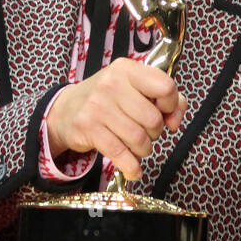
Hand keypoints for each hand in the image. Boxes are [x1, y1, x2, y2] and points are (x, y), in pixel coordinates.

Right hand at [46, 59, 185, 180]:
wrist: (65, 110)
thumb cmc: (108, 99)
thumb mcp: (134, 88)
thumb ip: (165, 97)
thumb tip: (175, 120)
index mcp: (127, 69)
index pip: (165, 87)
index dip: (171, 105)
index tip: (165, 113)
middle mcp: (112, 84)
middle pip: (153, 119)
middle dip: (155, 132)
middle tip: (146, 131)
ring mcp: (98, 106)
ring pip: (139, 139)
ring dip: (144, 149)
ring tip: (138, 146)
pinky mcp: (88, 128)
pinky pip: (120, 154)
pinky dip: (131, 167)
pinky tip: (134, 171)